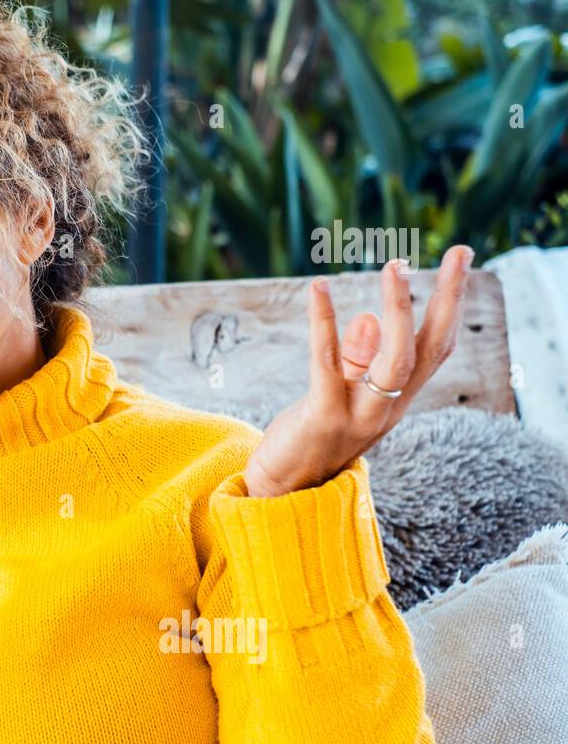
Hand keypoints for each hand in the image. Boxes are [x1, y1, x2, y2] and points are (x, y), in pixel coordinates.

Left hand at [242, 245, 473, 497]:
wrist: (285, 490)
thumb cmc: (313, 435)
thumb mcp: (341, 394)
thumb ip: (355, 360)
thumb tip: (367, 317)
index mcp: (398, 398)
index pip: (437, 346)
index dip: (451, 303)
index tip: (460, 258)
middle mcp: (388, 406)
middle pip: (429, 348)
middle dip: (448, 299)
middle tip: (458, 253)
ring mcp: (359, 415)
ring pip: (394, 360)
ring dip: (398, 310)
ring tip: (397, 266)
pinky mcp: (323, 418)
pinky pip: (327, 364)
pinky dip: (324, 323)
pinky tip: (316, 289)